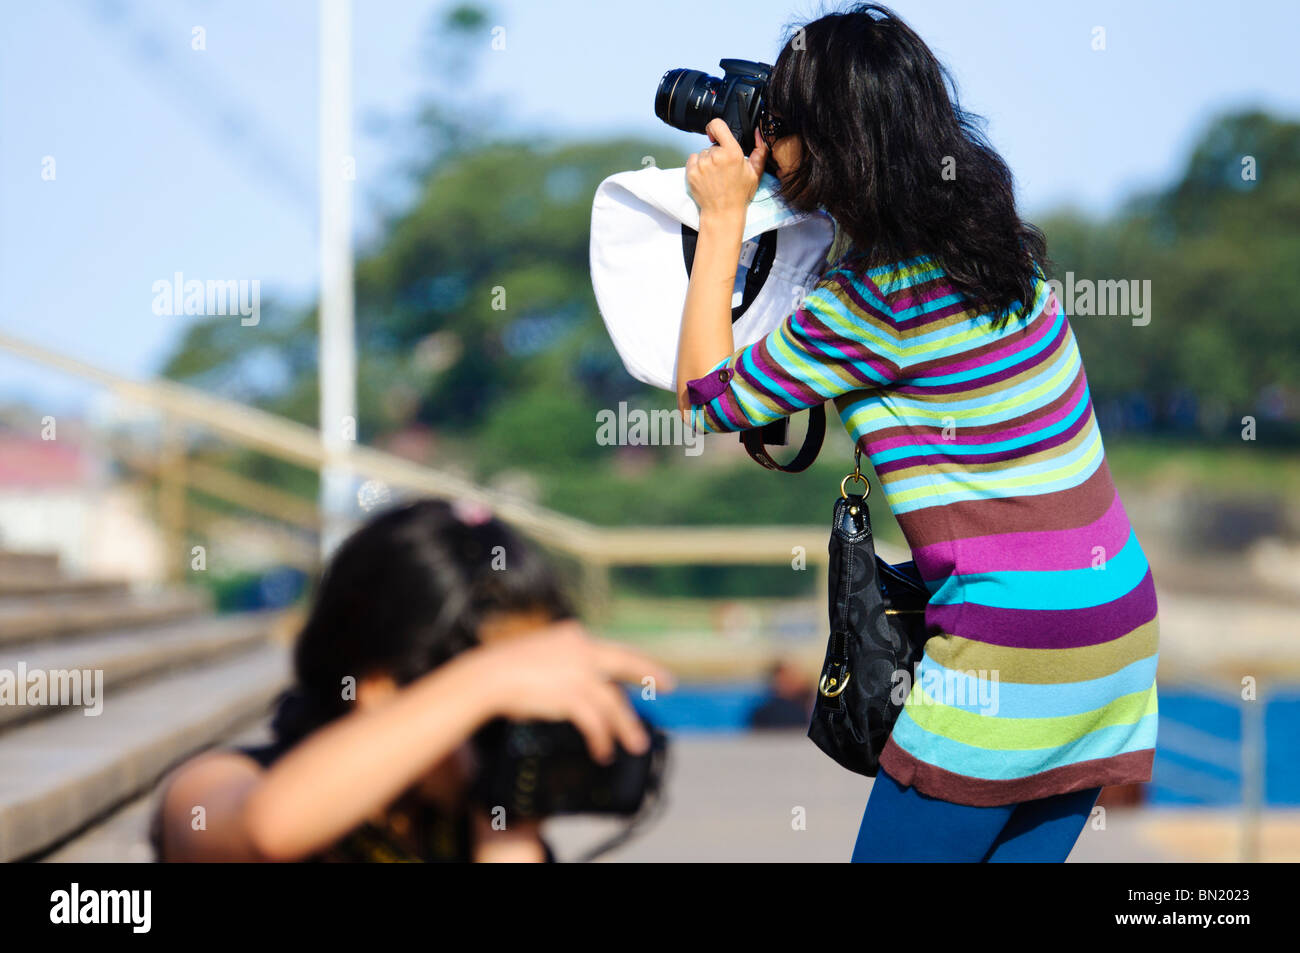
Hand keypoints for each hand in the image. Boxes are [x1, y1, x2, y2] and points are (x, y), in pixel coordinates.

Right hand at [464, 620, 674, 763]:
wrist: (487, 677)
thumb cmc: (504, 668)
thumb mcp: (538, 653)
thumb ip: (561, 660)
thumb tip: (576, 682)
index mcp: (573, 635)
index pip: (608, 651)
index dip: (627, 664)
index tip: (642, 669)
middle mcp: (582, 649)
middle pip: (625, 661)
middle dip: (649, 672)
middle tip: (669, 683)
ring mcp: (579, 671)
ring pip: (613, 701)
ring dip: (626, 726)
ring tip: (636, 744)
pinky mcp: (572, 694)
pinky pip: (595, 721)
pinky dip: (601, 738)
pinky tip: (602, 750)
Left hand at [685, 118, 768, 218]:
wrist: (723, 212)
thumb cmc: (739, 194)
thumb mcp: (755, 172)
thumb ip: (760, 151)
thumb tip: (758, 133)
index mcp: (732, 153)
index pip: (717, 125)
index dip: (714, 127)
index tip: (714, 133)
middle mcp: (715, 156)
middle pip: (712, 145)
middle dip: (717, 153)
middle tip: (723, 169)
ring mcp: (702, 165)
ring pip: (702, 153)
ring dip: (707, 161)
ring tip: (715, 176)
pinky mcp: (691, 172)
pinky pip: (692, 160)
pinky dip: (697, 166)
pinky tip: (706, 177)